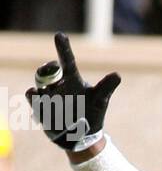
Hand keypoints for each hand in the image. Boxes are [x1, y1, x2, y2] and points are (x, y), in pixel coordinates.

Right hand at [25, 33, 120, 152]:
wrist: (83, 135)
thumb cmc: (92, 112)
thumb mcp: (99, 100)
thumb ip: (106, 87)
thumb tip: (117, 75)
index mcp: (71, 79)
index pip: (67, 60)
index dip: (63, 48)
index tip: (60, 35)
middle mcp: (56, 85)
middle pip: (46, 71)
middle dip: (47, 69)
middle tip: (55, 68)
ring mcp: (47, 96)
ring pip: (37, 87)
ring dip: (38, 89)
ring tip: (40, 92)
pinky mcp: (41, 110)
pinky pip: (34, 102)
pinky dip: (35, 101)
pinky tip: (39, 102)